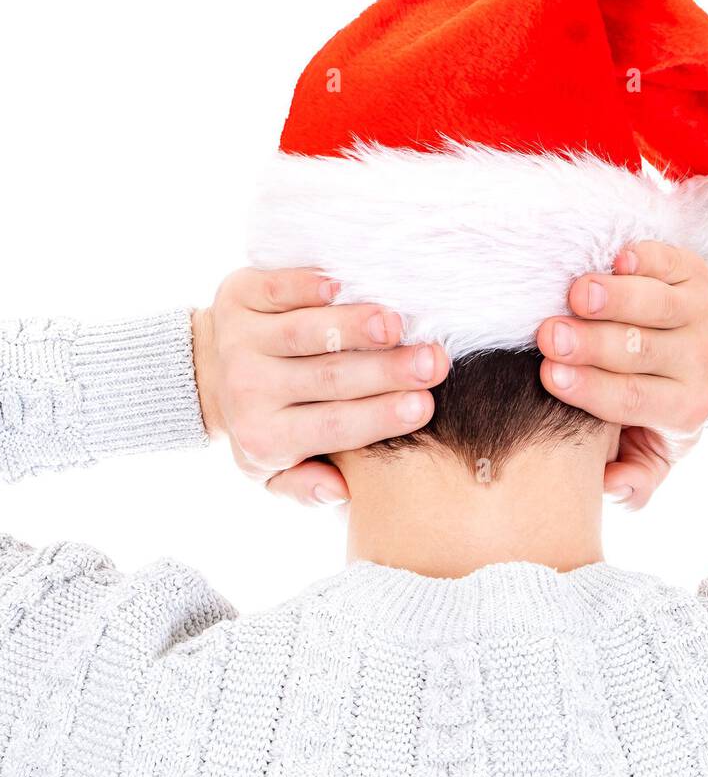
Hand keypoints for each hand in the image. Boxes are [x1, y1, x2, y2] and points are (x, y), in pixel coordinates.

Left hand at [191, 269, 449, 505]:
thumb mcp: (275, 469)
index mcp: (266, 438)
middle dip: (385, 370)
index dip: (380, 416)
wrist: (204, 371)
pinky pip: (277, 290)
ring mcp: (241, 339)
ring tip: (395, 324)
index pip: (334, 427)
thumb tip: (339, 490)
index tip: (426, 405)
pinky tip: (343, 285)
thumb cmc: (266, 420)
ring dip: (352, 326)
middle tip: (433, 362)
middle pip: (328, 378)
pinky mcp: (238, 297)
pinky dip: (308, 286)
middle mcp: (249, 390)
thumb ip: (306, 486)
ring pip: (305, 333)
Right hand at [536, 242, 707, 510]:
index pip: (631, 400)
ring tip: (577, 294)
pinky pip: (670, 263)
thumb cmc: (660, 404)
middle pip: (640, 351)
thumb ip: (634, 478)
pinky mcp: (694, 274)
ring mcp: (698, 313)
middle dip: (592, 343)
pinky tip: (618, 258)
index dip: (590, 389)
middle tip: (548, 335)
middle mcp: (696, 360)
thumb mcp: (654, 450)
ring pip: (656, 304)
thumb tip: (609, 486)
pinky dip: (646, 258)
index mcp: (682, 408)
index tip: (549, 376)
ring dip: (616, 297)